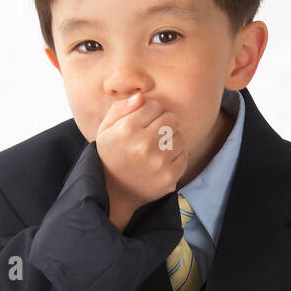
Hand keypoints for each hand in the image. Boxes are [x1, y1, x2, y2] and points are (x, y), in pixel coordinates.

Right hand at [96, 92, 187, 230]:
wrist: (113, 193)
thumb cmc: (110, 155)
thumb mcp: (105, 129)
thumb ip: (121, 108)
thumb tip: (142, 97)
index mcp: (127, 129)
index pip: (155, 106)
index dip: (150, 113)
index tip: (142, 124)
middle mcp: (144, 144)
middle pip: (171, 119)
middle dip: (163, 125)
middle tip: (152, 136)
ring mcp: (159, 162)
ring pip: (179, 137)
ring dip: (170, 141)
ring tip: (156, 150)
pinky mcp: (170, 177)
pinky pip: (184, 155)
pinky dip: (175, 157)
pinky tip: (161, 162)